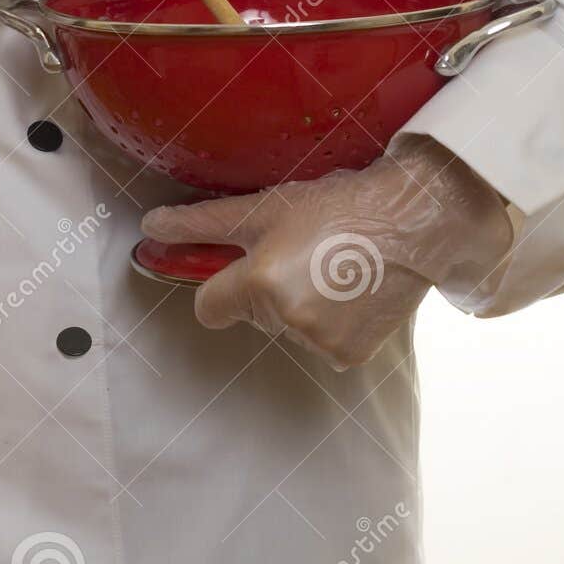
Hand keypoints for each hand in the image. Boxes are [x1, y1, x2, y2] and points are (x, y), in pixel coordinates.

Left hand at [140, 135, 513, 370]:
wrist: (413, 222)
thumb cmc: (337, 206)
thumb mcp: (266, 205)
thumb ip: (203, 223)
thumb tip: (151, 227)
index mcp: (261, 284)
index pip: (208, 307)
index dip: (221, 284)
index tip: (241, 266)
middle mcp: (288, 321)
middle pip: (251, 315)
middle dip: (266, 289)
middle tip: (302, 251)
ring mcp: (321, 344)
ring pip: (286, 329)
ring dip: (299, 305)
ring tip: (332, 266)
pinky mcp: (348, 357)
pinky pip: (318, 344)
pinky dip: (329, 323)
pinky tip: (351, 290)